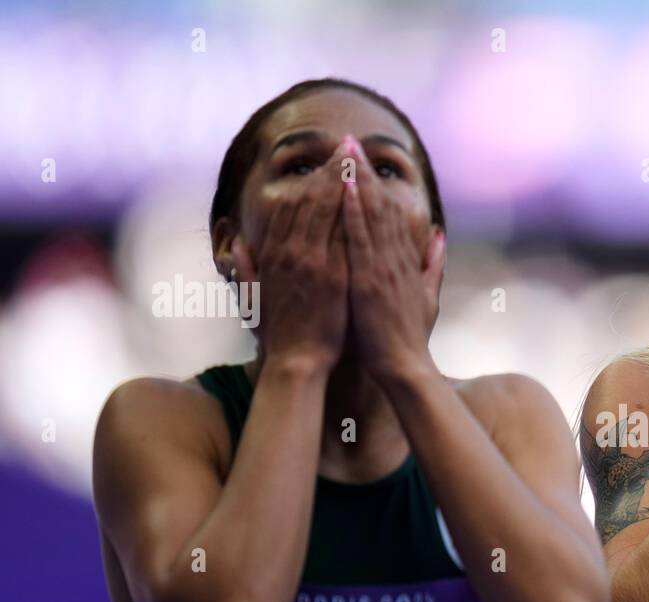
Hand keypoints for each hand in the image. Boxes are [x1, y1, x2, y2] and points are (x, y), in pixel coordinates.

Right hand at [229, 141, 349, 373]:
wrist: (297, 362)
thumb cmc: (282, 334)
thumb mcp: (255, 297)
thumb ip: (247, 268)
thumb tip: (236, 243)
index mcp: (275, 255)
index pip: (291, 205)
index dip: (310, 180)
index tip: (327, 162)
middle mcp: (291, 253)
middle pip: (310, 198)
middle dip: (330, 169)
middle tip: (348, 146)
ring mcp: (311, 263)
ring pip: (325, 209)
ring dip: (342, 180)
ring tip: (358, 158)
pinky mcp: (331, 276)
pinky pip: (342, 234)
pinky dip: (353, 211)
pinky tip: (368, 193)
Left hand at [339, 136, 444, 383]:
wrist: (405, 368)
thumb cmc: (409, 339)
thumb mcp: (428, 298)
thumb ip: (433, 265)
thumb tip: (440, 236)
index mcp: (404, 262)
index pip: (390, 215)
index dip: (376, 184)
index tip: (363, 160)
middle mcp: (394, 259)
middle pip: (380, 206)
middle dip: (363, 172)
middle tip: (350, 140)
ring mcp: (382, 268)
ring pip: (370, 215)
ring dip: (357, 181)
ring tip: (345, 151)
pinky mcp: (369, 280)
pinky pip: (360, 239)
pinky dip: (354, 211)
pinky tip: (345, 188)